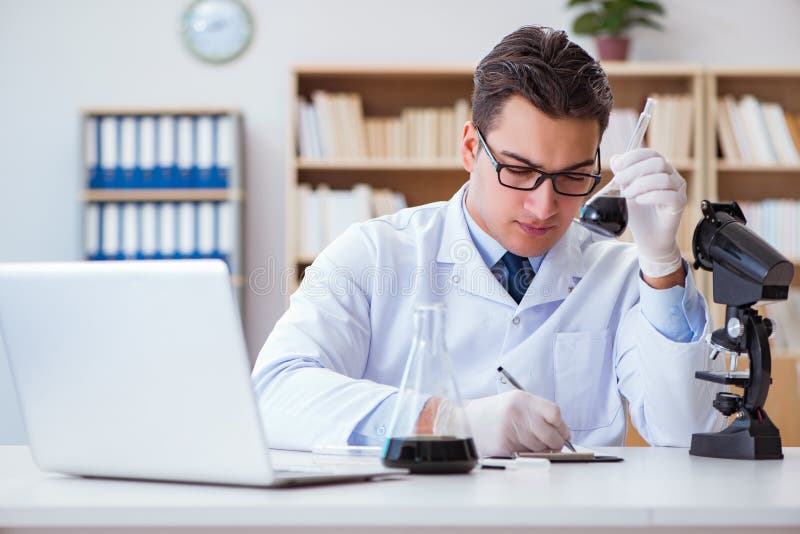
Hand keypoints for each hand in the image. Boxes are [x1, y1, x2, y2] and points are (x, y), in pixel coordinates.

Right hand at [436, 390, 570, 456]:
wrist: (465, 421)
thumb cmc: (493, 412)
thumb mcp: (514, 402)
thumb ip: (537, 412)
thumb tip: (562, 431)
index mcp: (522, 399)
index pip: (554, 413)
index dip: (562, 426)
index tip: (563, 432)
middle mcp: (517, 413)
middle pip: (551, 434)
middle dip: (555, 443)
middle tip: (553, 444)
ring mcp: (510, 430)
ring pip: (540, 448)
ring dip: (541, 449)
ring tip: (528, 441)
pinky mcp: (504, 445)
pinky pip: (527, 454)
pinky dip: (528, 454)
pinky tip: (518, 446)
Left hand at [610, 148, 685, 278]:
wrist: (648, 237)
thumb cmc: (639, 213)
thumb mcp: (626, 190)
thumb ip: (623, 174)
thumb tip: (615, 157)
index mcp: (660, 169)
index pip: (650, 153)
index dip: (633, 157)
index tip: (617, 166)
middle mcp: (672, 176)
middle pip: (658, 162)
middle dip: (635, 170)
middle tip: (619, 181)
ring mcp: (678, 190)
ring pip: (663, 178)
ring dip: (641, 184)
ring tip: (628, 194)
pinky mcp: (679, 204)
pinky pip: (669, 195)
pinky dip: (650, 196)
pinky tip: (639, 201)